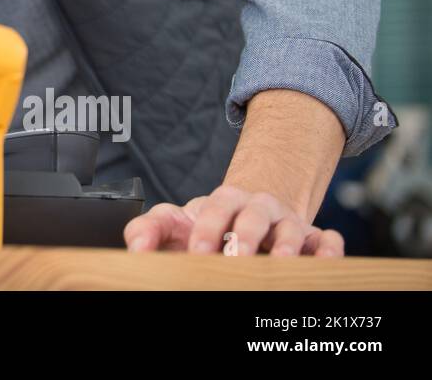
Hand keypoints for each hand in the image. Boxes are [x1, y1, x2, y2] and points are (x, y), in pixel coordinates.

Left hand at [123, 184, 344, 255]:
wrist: (248, 212)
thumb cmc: (208, 225)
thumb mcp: (175, 222)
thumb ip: (148, 230)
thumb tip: (135, 250)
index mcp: (223, 201)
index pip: (215, 208)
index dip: (207, 228)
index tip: (196, 253)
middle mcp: (257, 207)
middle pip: (254, 214)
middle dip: (247, 236)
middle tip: (236, 259)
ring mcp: (287, 222)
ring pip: (293, 226)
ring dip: (288, 244)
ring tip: (280, 264)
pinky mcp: (312, 238)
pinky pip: (327, 239)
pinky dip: (330, 249)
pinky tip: (324, 262)